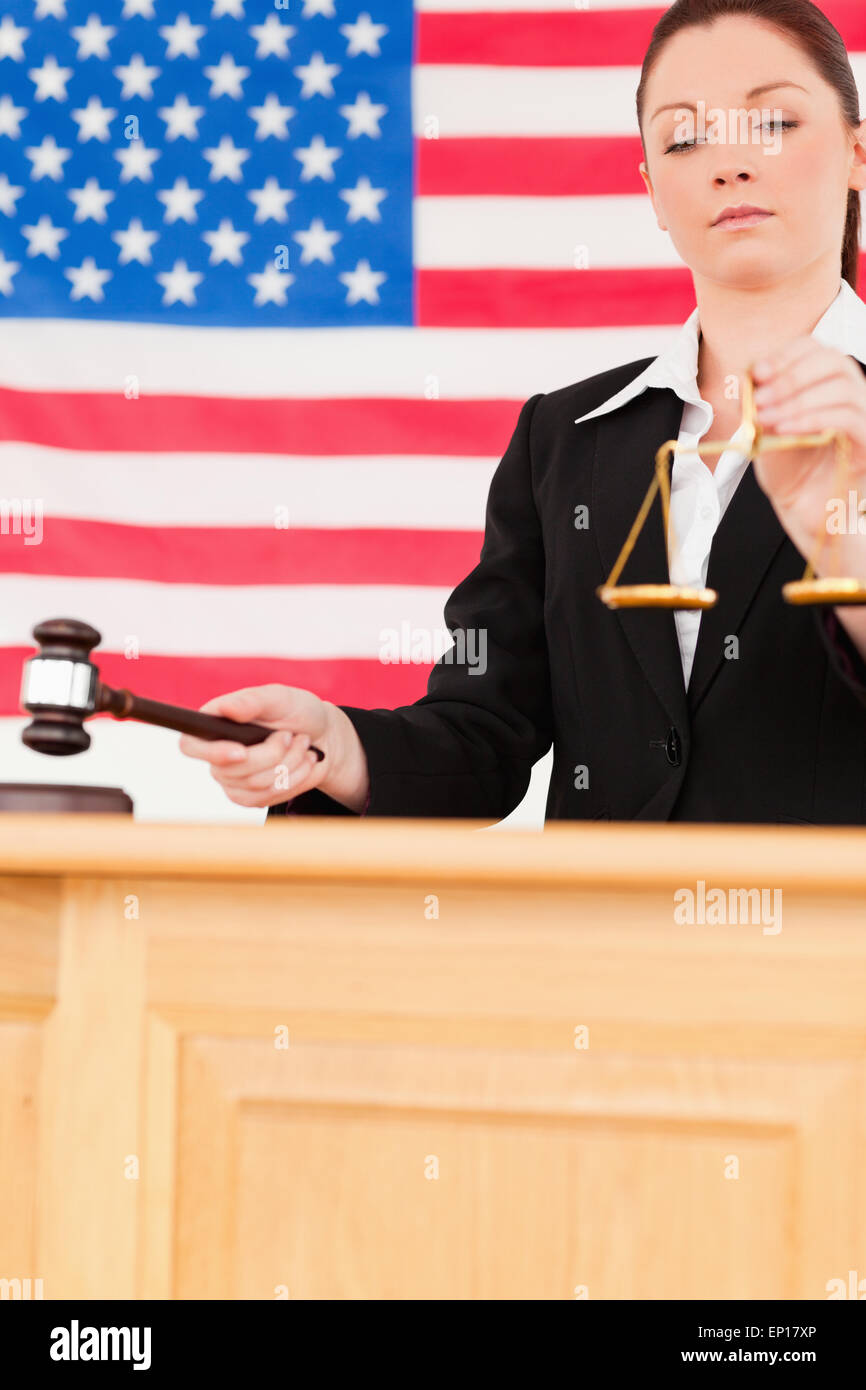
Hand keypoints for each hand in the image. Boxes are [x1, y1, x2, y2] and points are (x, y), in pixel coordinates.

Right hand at [178, 684, 331, 808]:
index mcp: (215, 724)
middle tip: (292, 736)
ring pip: (256, 786)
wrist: (321, 736)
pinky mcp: (251, 797)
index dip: (212, 753)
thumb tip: (226, 709)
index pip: (191, 745)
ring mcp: (232, 780)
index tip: (242, 752)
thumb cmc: (295, 710)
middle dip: (272, 755)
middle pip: (232, 771)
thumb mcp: (279, 697)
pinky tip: (306, 763)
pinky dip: (295, 780)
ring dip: (290, 765)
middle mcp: (216, 755)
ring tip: (303, 745)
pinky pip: (270, 798)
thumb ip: (252, 701)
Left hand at [750, 339, 865, 580]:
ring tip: (767, 419)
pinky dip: (813, 419)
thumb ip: (758, 405)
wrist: (803, 510)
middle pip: (833, 360)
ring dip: (798, 400)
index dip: (785, 355)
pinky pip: (848, 417)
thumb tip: (747, 381)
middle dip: (790, 377)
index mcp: (824, 383)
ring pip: (842, 387)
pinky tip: (786, 430)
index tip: (758, 372)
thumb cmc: (788, 469)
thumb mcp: (763, 431)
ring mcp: (863, 415)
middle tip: (760, 400)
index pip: (814, 349)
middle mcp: (851, 392)